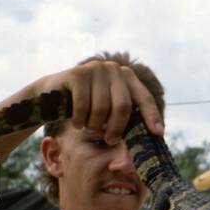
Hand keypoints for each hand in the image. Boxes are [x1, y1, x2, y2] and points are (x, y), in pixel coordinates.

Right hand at [36, 59, 163, 144]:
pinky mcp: (77, 73)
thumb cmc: (87, 107)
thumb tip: (153, 137)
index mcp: (127, 77)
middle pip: (122, 106)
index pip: (144, 98)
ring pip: (101, 108)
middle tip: (110, 141)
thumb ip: (127, 119)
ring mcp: (95, 68)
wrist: (52, 94)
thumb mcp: (109, 111)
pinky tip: (76, 123)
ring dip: (94, 125)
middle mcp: (114, 69)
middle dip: (116, 128)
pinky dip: (80, 120)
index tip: (157, 134)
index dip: (152, 116)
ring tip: (88, 127)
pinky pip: (83, 105)